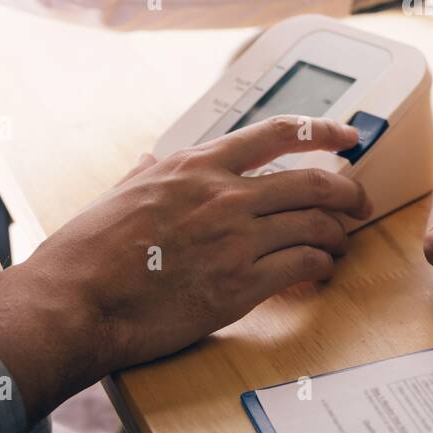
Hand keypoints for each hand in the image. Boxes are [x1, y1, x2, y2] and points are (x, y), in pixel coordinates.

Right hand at [0, 115, 370, 422]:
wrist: (74, 301)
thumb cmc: (88, 251)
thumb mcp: (122, 190)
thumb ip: (151, 170)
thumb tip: (155, 157)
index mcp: (197, 166)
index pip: (277, 134)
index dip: (322, 131)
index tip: (347, 136)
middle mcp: (223, 195)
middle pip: (312, 181)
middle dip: (346, 191)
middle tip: (357, 202)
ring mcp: (235, 239)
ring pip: (315, 224)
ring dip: (337, 234)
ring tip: (339, 243)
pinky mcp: (240, 284)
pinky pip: (302, 265)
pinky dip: (320, 266)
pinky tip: (320, 270)